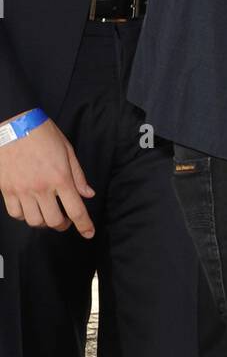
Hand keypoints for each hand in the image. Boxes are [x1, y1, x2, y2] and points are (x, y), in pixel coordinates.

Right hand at [0, 117, 95, 235]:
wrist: (14, 124)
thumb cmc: (42, 133)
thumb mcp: (67, 150)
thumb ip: (77, 175)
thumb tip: (87, 194)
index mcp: (60, 177)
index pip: (76, 209)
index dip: (84, 225)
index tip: (89, 233)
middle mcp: (41, 188)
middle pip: (54, 221)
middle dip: (63, 224)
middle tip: (65, 219)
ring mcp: (22, 190)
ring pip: (34, 221)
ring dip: (43, 221)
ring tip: (46, 212)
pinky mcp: (6, 190)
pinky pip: (16, 213)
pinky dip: (24, 215)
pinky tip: (29, 207)